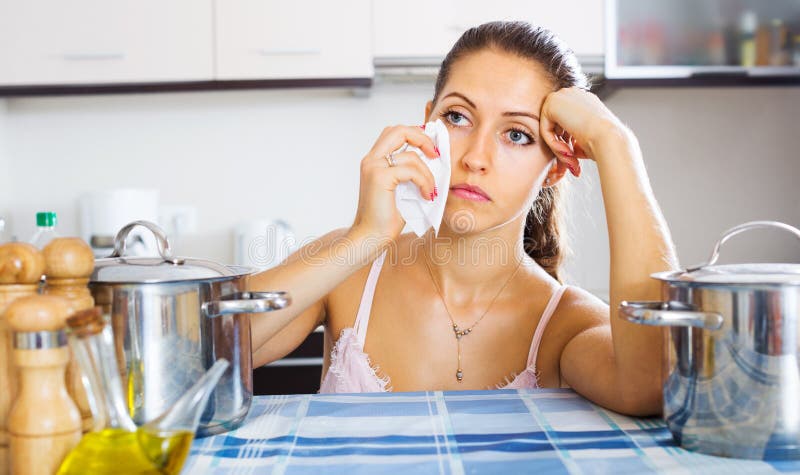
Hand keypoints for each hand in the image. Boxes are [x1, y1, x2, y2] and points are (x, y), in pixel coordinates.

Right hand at [349, 125, 439, 243]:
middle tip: (435, 155)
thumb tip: (434, 161)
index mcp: (374, 161)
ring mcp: (373, 167)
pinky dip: (424, 181)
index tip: (431, 150)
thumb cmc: (386, 218)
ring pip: (410, 155)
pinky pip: (411, 171)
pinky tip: (426, 195)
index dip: (416, 135)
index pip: (395, 133)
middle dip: (422, 138)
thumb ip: (410, 172)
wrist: (371, 237)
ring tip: (430, 190)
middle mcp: (371, 160)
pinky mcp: (380, 177)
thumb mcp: (402, 189)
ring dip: (427, 172)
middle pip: (399, 130)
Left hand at [539, 87, 628, 176]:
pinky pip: (545, 129)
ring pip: (550, 128)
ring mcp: (563, 95)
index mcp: (584, 100)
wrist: (609, 138)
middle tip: (572, 163)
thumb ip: (574, 139)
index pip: (566, 123)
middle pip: (556, 124)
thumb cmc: (604, 142)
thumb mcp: (587, 140)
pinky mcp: (552, 102)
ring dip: (558, 147)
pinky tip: (567, 151)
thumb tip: (565, 148)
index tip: (575, 159)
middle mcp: (574, 94)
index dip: (568, 142)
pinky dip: (553, 144)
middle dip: (562, 145)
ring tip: (571, 160)